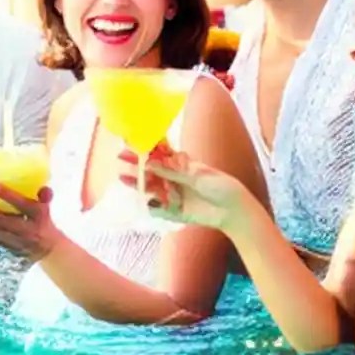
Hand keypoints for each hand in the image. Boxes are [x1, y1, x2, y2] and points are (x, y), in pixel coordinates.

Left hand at [0, 186, 59, 261]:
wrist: (47, 249)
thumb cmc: (43, 220)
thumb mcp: (47, 207)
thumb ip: (44, 196)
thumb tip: (42, 187)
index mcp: (38, 216)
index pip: (24, 205)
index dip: (10, 197)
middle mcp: (25, 230)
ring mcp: (15, 241)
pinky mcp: (6, 248)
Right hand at [115, 143, 247, 230]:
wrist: (233, 209)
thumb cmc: (220, 185)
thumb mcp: (197, 174)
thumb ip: (173, 170)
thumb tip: (150, 162)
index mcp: (182, 164)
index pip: (160, 155)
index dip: (146, 149)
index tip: (132, 143)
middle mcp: (175, 178)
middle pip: (152, 171)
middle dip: (137, 165)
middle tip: (121, 159)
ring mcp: (174, 194)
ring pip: (152, 188)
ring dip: (138, 183)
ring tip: (123, 178)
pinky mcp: (175, 211)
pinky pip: (159, 208)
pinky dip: (151, 206)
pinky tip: (142, 202)